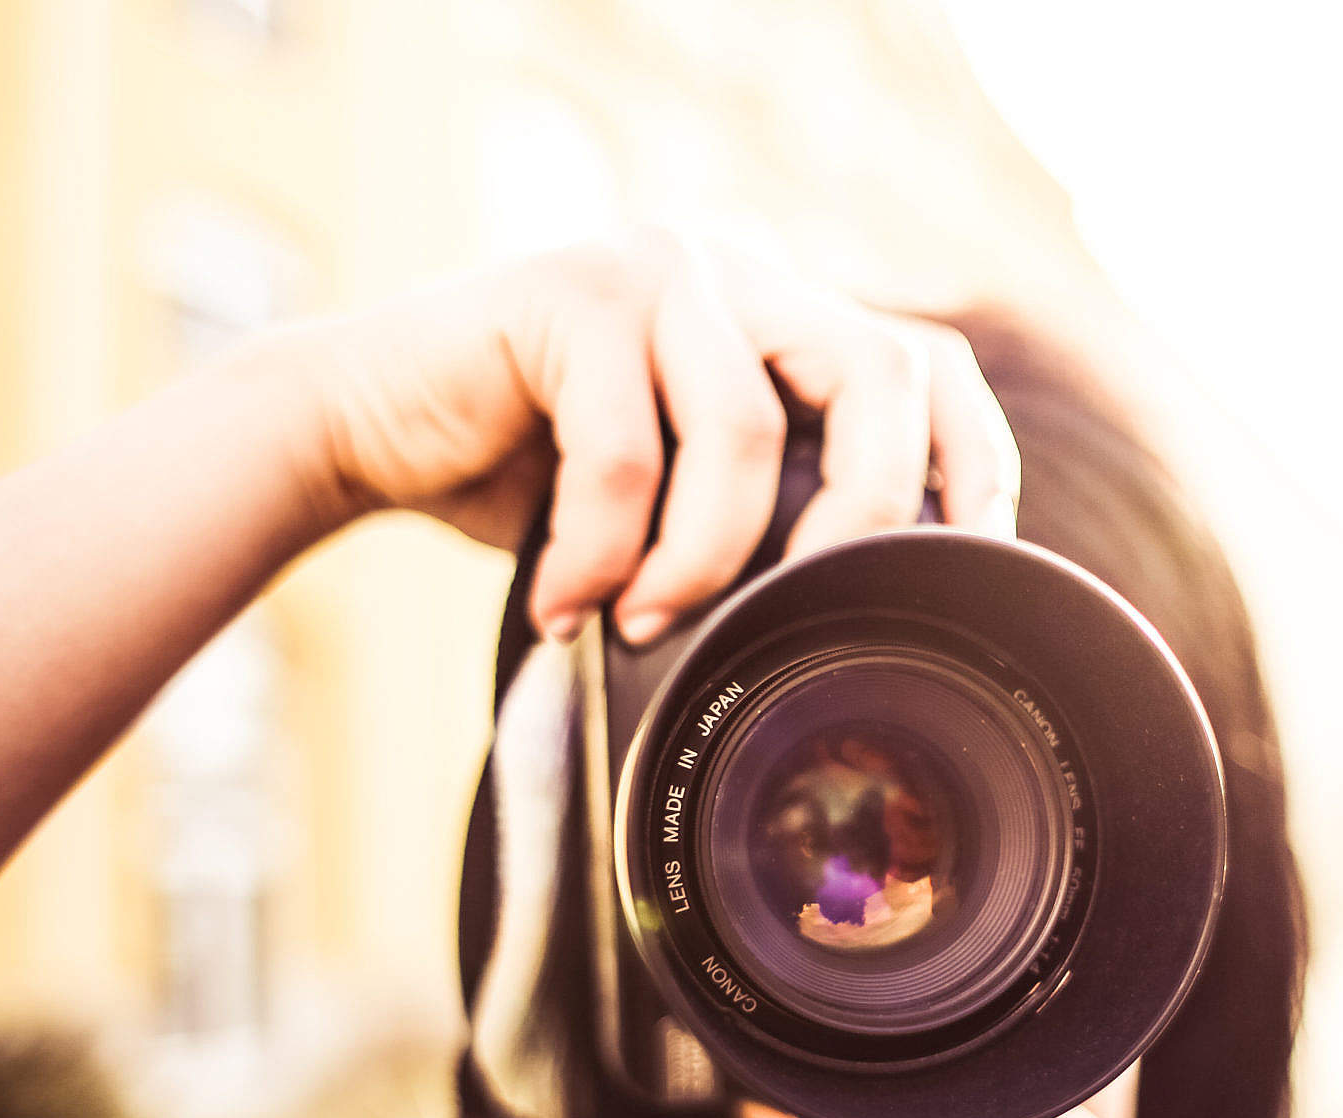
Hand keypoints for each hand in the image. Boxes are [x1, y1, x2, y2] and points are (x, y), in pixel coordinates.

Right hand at [279, 230, 1019, 642]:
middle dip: (864, 515)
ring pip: (748, 430)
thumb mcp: (680, 501)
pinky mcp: (574, 291)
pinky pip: (628, 454)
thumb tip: (874, 617)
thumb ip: (768, 513)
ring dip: (700, 562)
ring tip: (640, 624)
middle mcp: (739, 273)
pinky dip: (601, 555)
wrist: (367, 428)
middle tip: (806, 613)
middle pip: (880, 373)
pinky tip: (563, 606)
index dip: (974, 464)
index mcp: (781, 316)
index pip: (930, 364)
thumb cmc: (533, 482)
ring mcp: (661, 269)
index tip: (965, 568)